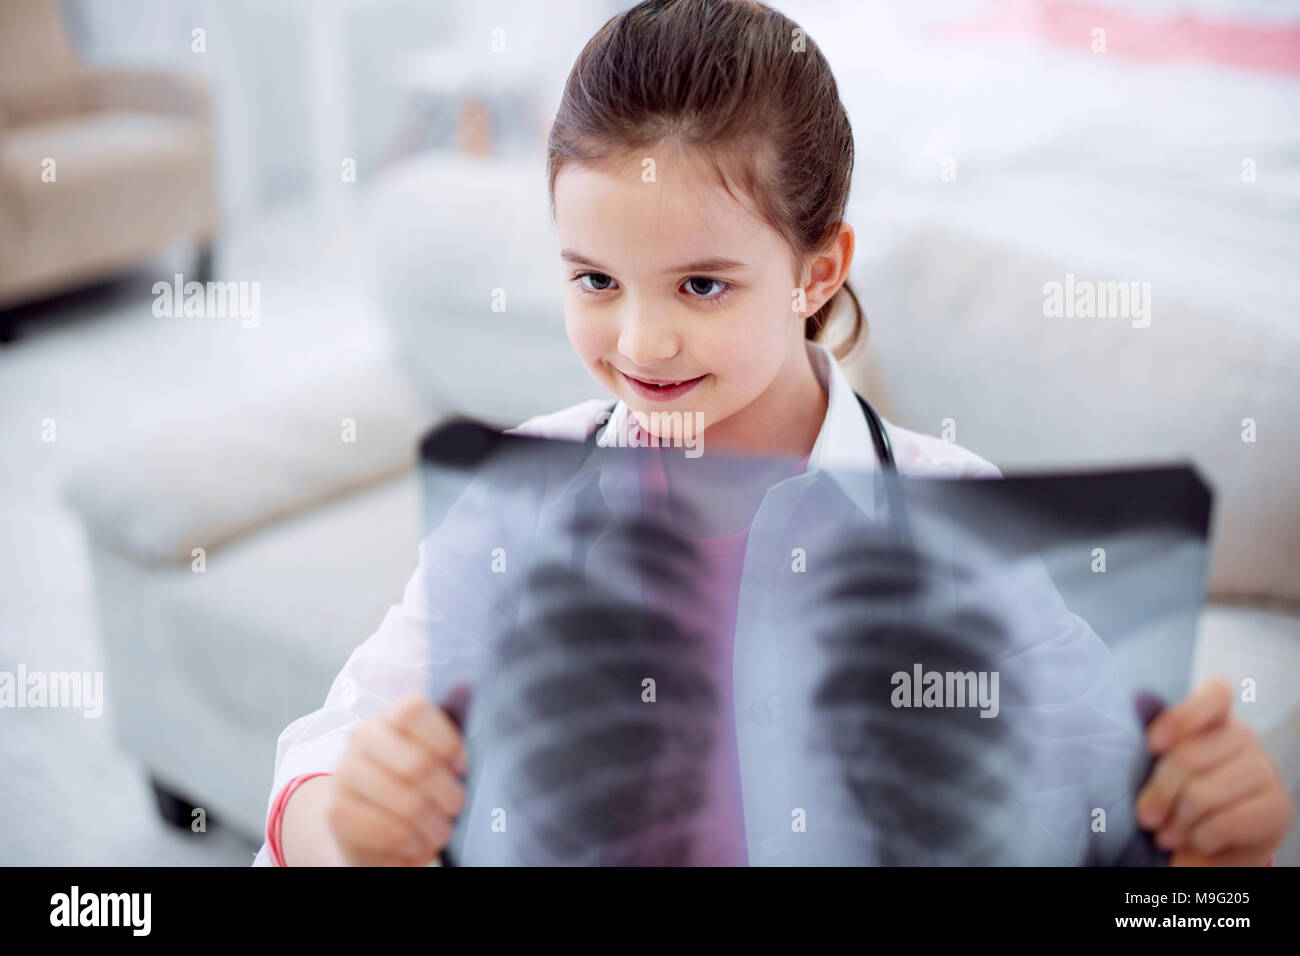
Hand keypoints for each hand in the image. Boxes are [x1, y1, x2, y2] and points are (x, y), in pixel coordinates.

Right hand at [326, 693, 467, 865]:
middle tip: (457, 807)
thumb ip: (448, 744)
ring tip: (441, 831)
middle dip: (448, 794)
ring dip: (434, 825)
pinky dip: (412, 843)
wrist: (367, 817)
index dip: (445, 740)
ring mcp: (345, 774)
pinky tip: (418, 842)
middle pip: (418, 764)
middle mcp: (362, 739)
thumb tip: (467, 720)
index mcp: (389, 717)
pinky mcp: (337, 811)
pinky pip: (387, 831)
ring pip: (407, 803)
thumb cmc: (412, 784)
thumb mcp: (431, 758)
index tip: (461, 766)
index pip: (413, 712)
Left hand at [1135, 677, 1293, 865]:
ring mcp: (1265, 771)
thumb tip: (1140, 701)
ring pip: (1204, 794)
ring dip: (1178, 821)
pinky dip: (1200, 838)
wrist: (1213, 843)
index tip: (1152, 745)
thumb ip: (1157, 744)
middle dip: (1160, 792)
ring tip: (1167, 834)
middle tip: (1147, 817)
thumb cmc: (1180, 797)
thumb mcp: (1162, 770)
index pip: (1215, 694)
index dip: (1182, 717)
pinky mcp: (1278, 808)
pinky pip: (1225, 823)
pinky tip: (1195, 841)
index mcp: (1214, 719)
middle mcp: (1243, 738)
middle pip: (1190, 755)